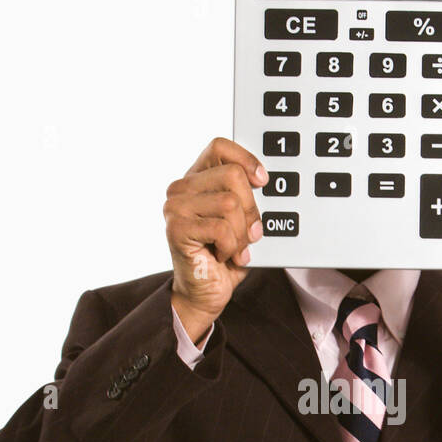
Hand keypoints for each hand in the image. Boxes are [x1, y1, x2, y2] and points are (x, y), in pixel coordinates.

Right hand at [164, 137, 267, 343]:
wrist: (205, 293)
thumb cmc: (224, 256)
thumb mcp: (242, 219)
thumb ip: (247, 196)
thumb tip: (265, 181)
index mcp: (197, 179)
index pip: (220, 147)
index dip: (246, 160)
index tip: (262, 181)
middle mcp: (181, 189)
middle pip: (232, 176)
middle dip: (251, 209)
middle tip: (250, 233)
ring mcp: (175, 207)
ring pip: (230, 203)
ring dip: (242, 233)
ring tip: (234, 248)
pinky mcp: (176, 228)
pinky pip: (221, 228)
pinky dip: (231, 247)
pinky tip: (223, 255)